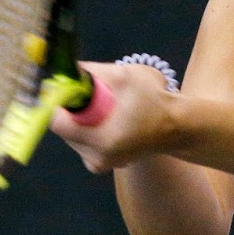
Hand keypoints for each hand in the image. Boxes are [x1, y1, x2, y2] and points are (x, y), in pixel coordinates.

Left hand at [49, 62, 174, 172]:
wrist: (177, 128)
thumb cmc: (155, 101)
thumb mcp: (126, 76)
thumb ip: (92, 72)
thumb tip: (66, 69)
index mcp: (102, 139)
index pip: (56, 121)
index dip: (57, 100)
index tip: (67, 86)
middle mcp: (95, 158)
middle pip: (62, 128)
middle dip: (71, 107)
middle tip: (90, 93)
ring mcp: (98, 164)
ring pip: (71, 134)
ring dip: (79, 117)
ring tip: (103, 107)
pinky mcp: (100, 165)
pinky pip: (81, 142)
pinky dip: (87, 127)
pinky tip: (106, 120)